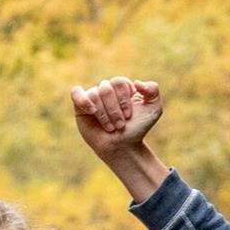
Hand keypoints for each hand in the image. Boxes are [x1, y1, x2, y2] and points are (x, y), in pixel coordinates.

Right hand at [70, 77, 168, 198]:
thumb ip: (153, 90)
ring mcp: (94, 97)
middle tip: (120, 125)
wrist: (123, 147)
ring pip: (94, 95)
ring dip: (104, 114)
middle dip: (114, 109)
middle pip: (105, 88)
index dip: (123, 100)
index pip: (119, 82)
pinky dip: (83, 100)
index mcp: (123, 87)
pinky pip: (76, 93)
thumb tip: (136, 82)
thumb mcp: (153, 110)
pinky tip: (92, 111)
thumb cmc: (138, 129)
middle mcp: (108, 90)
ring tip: (111, 128)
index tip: (129, 116)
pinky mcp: (80, 107)